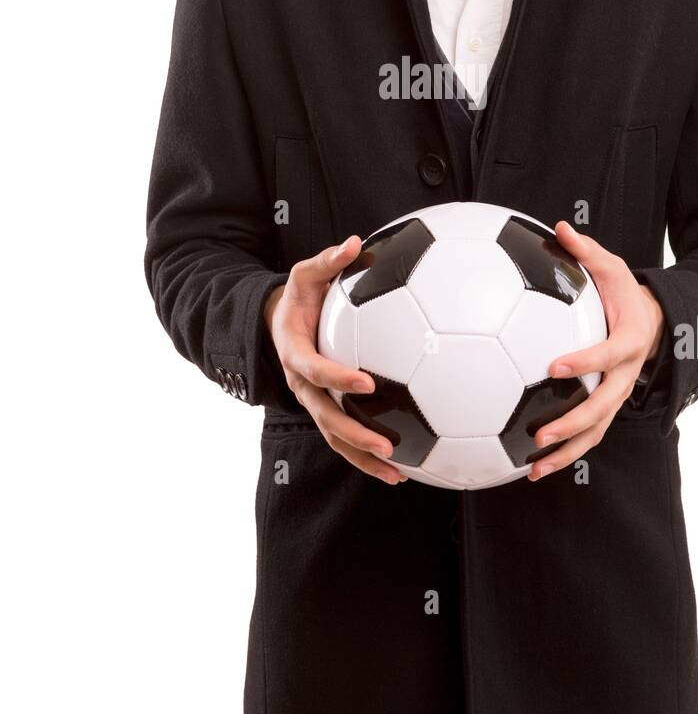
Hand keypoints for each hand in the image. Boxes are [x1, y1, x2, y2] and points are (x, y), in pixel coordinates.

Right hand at [265, 237, 407, 485]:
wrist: (279, 323)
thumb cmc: (298, 296)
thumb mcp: (305, 274)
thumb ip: (328, 261)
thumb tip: (355, 242)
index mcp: (296, 353)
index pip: (315, 370)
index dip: (338, 378)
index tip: (368, 384)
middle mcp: (302, 385)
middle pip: (325, 417)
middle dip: (354, 434)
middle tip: (386, 444)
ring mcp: (313, 402)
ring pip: (335, 437)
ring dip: (363, 457)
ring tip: (397, 471)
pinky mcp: (327, 411)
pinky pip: (344, 439)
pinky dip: (367, 457)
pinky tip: (402, 470)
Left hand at [526, 223, 665, 481]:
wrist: (651, 322)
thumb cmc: (624, 292)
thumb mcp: (611, 267)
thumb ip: (585, 251)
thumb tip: (559, 227)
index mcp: (627, 341)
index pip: (607, 355)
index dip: (583, 361)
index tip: (553, 367)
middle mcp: (625, 375)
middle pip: (603, 407)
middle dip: (573, 423)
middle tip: (540, 434)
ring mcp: (617, 396)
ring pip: (597, 432)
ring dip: (567, 452)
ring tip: (533, 467)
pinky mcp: (606, 408)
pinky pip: (588, 436)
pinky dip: (564, 454)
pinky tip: (531, 466)